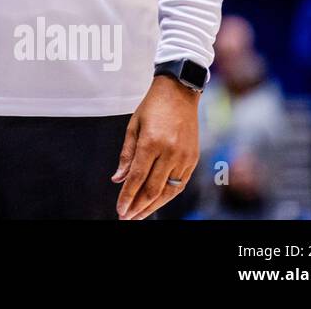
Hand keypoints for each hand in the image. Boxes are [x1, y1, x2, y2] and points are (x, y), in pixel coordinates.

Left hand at [112, 75, 199, 219]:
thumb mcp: (133, 126)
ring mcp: (184, 157)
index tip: (119, 210)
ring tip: (139, 215)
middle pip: (152, 189)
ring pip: (168, 191)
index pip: (137, 178)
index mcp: (151, 142)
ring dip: (152, 206)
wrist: (179, 92)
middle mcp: (170, 152)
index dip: (127, 197)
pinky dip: (167, 196)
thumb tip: (117, 180)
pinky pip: (180, 184)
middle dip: (138, 207)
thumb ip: (126, 155)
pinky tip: (156, 202)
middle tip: (126, 218)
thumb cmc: (152, 107)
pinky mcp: (193, 159)